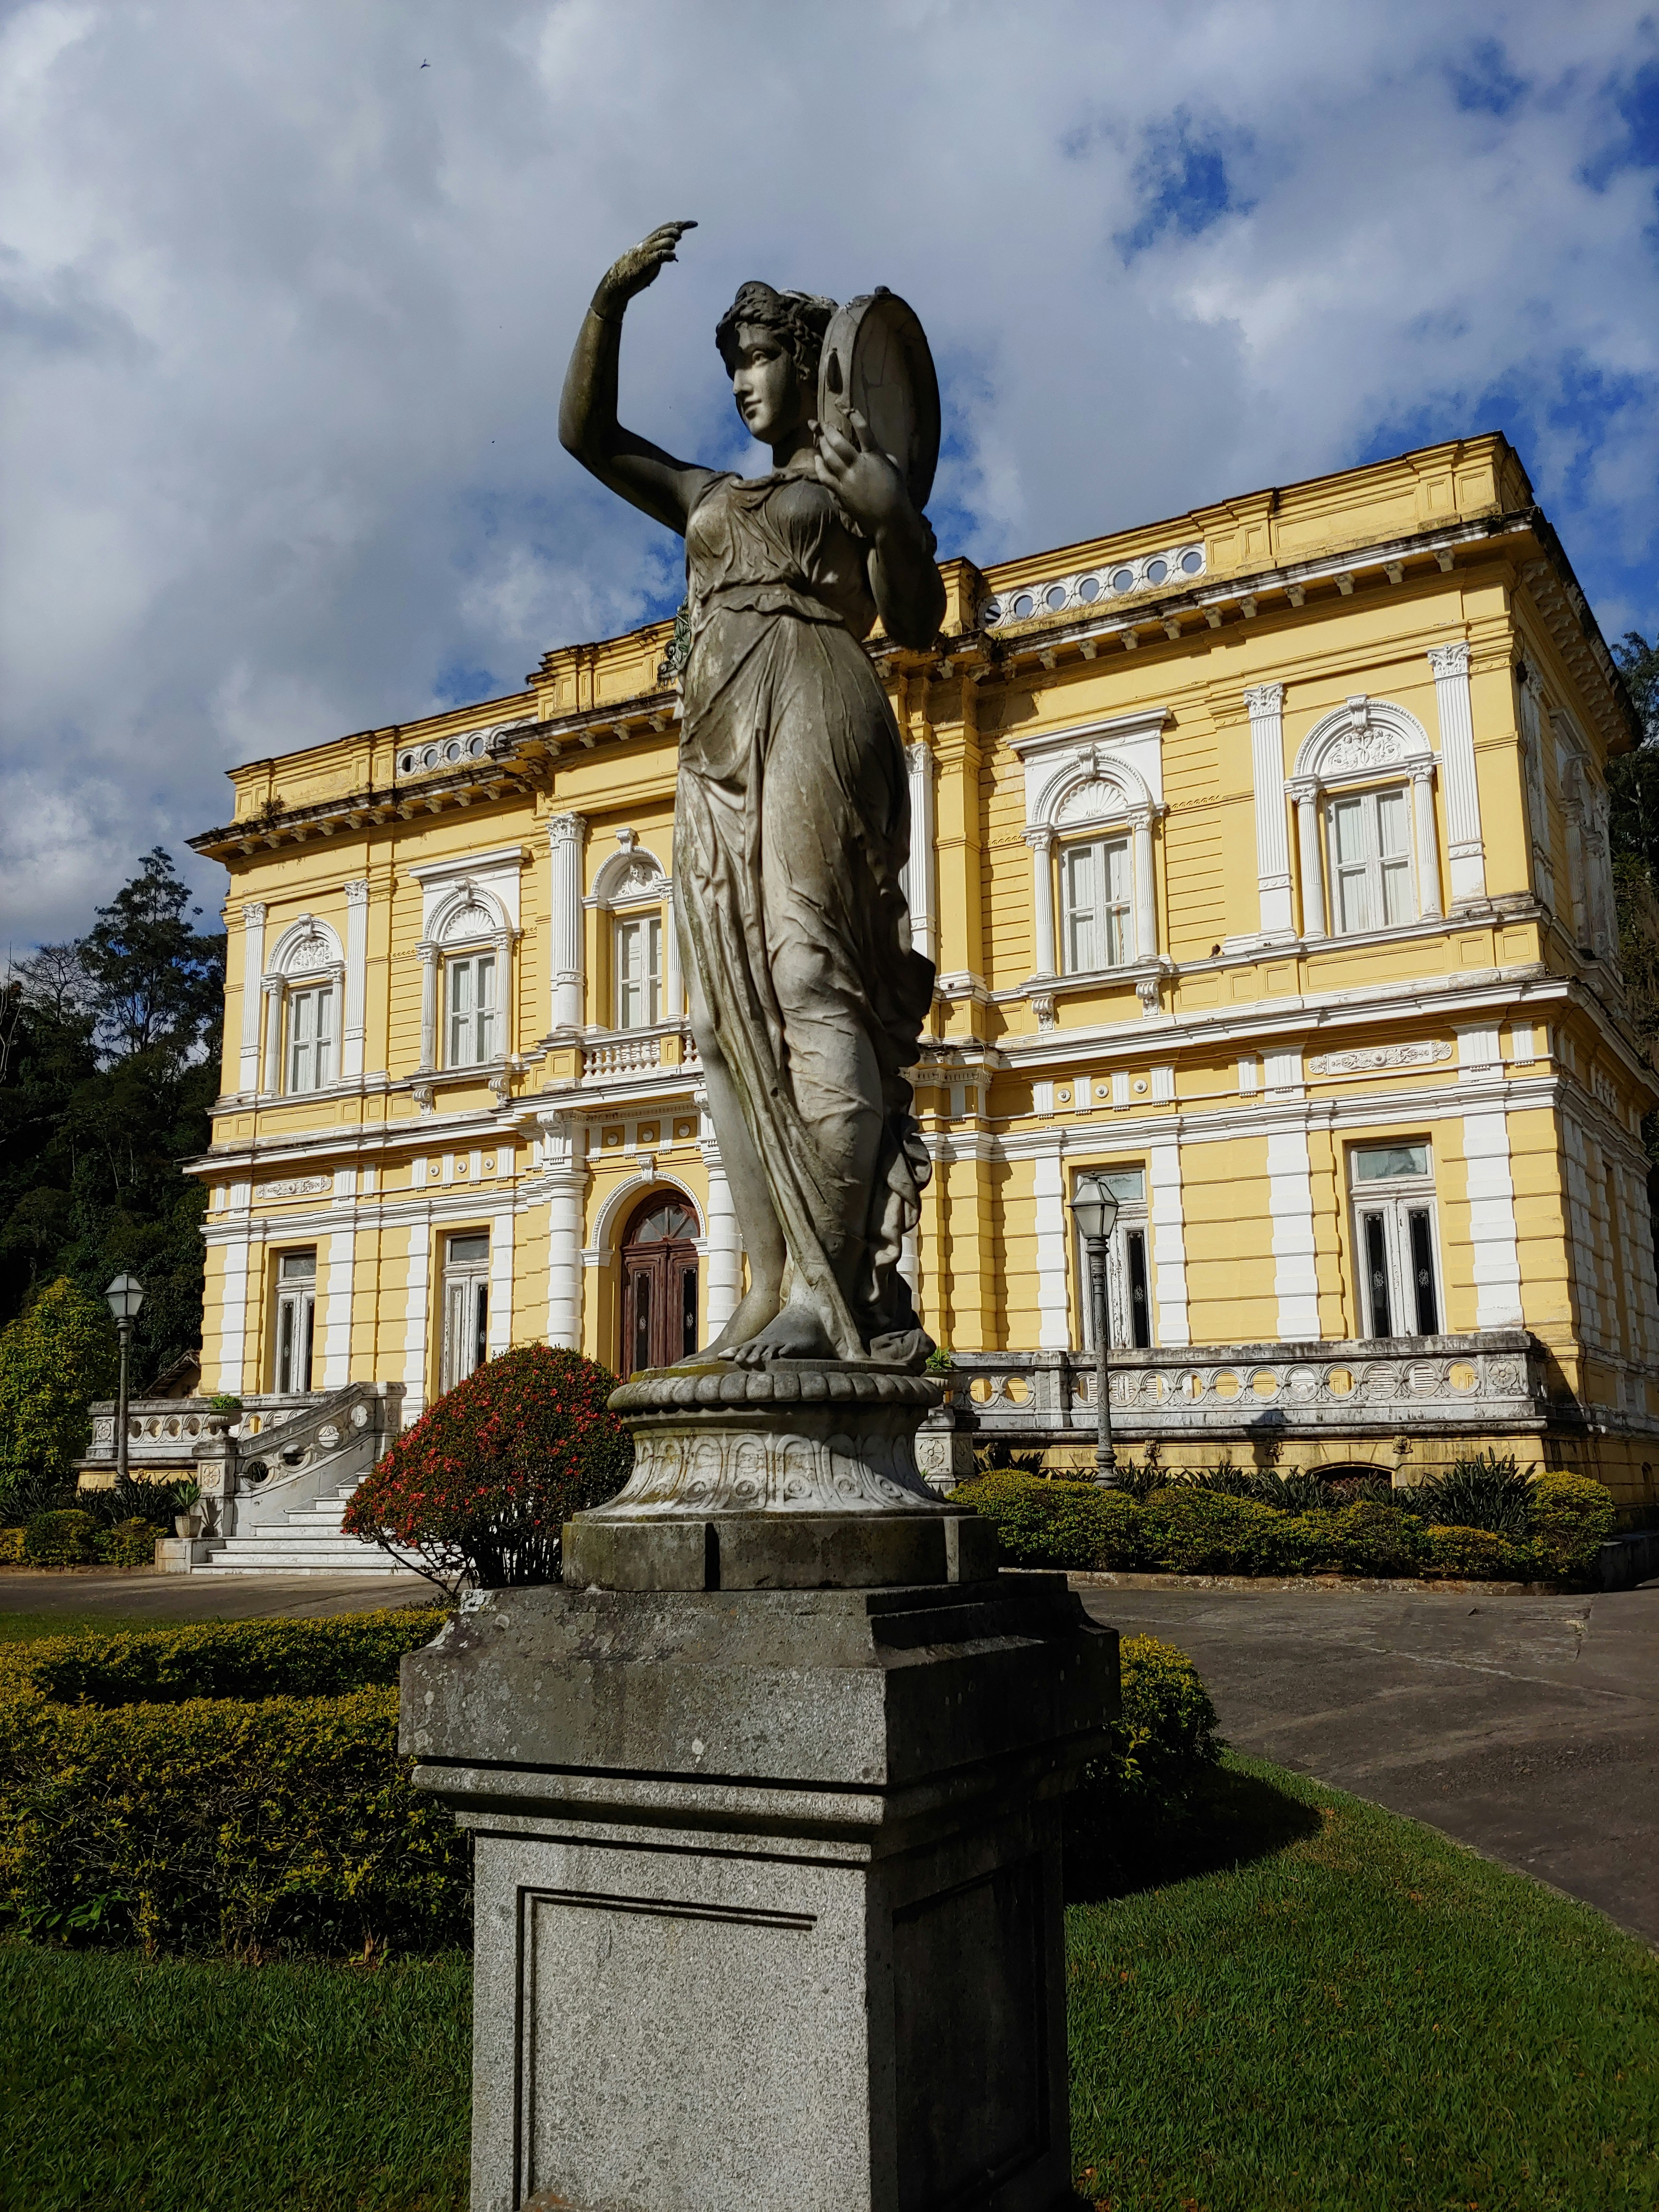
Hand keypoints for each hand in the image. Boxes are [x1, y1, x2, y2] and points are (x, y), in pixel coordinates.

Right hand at [593, 220, 696, 317]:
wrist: (617, 284)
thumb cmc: (633, 274)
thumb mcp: (648, 261)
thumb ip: (659, 254)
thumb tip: (671, 250)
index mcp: (647, 242)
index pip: (665, 228)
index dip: (680, 225)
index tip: (694, 223)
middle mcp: (646, 244)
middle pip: (665, 231)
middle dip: (675, 231)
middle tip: (680, 236)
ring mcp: (646, 253)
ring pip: (665, 240)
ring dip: (671, 243)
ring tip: (671, 251)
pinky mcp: (646, 263)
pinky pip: (661, 254)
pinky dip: (669, 254)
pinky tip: (671, 257)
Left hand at [813, 409, 912, 537]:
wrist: (889, 520)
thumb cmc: (896, 493)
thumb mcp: (894, 469)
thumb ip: (881, 455)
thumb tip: (871, 448)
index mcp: (876, 457)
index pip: (863, 430)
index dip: (854, 416)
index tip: (847, 409)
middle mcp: (859, 466)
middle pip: (838, 442)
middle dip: (829, 430)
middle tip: (824, 424)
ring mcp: (848, 480)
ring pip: (829, 457)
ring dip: (822, 445)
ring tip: (820, 438)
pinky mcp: (841, 492)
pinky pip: (825, 476)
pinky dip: (819, 465)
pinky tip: (817, 458)